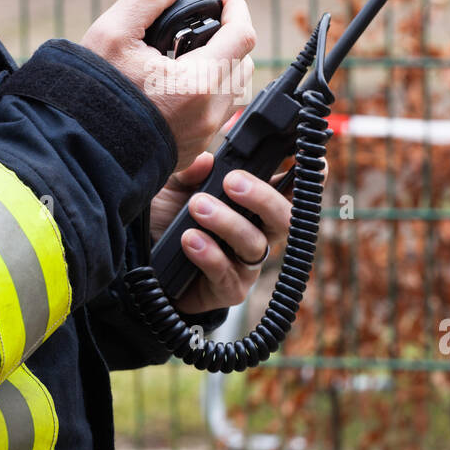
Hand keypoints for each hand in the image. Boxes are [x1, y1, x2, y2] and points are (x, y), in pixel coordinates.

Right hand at [80, 0, 255, 169]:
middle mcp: (208, 114)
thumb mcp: (113, 32)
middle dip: (228, 34)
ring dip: (219, 64)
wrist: (75, 148)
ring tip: (186, 51)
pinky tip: (175, 82)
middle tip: (198, 20)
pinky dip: (205, 91)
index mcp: (198, 82)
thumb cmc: (91, 94)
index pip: (243, 33)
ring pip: (230, 89)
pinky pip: (213, 114)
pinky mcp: (189, 150)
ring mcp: (201, 136)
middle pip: (242, 62)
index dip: (234, 4)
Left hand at [149, 152, 297, 315]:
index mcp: (255, 203)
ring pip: (255, 243)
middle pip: (285, 217)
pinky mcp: (230, 289)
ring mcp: (247, 264)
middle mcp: (259, 232)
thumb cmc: (169, 219)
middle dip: (263, 197)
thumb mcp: (174, 187)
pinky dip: (209, 254)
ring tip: (198, 206)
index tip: (304, 159)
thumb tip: (206, 160)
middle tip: (232, 182)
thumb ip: (190, 172)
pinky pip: (227, 273)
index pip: (290, 187)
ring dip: (227, 222)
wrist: (144, 263)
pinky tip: (190, 239)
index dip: (305, 174)